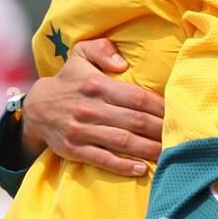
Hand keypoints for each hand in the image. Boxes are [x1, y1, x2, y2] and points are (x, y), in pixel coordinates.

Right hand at [22, 38, 164, 176]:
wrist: (36, 107)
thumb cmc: (70, 80)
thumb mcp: (81, 54)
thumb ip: (102, 49)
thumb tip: (122, 62)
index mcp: (97, 85)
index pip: (137, 97)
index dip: (161, 107)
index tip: (178, 112)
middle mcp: (89, 108)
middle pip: (135, 121)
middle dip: (161, 130)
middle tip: (181, 136)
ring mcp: (81, 131)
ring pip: (122, 142)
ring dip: (148, 149)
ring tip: (169, 154)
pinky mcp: (73, 149)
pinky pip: (102, 159)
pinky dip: (123, 166)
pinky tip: (142, 169)